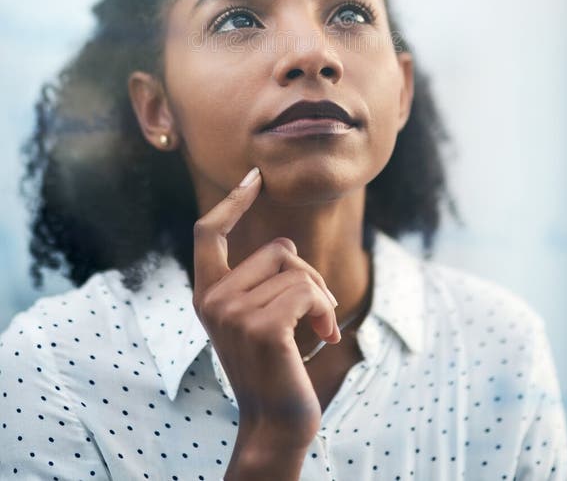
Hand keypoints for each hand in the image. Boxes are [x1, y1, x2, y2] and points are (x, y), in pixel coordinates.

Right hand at [192, 167, 339, 451]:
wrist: (275, 424)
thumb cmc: (273, 368)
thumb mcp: (254, 319)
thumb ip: (254, 284)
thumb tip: (285, 247)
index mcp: (206, 294)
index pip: (208, 234)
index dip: (232, 202)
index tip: (254, 177)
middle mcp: (212, 299)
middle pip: (278, 249)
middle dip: (308, 276)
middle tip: (316, 312)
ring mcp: (233, 312)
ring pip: (297, 269)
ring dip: (321, 298)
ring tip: (320, 329)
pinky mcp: (261, 325)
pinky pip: (307, 290)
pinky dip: (325, 310)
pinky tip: (325, 337)